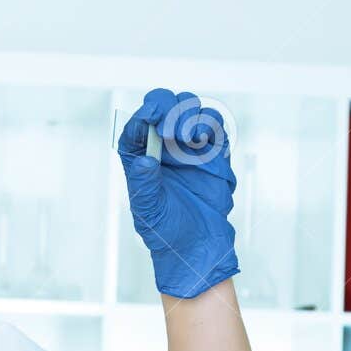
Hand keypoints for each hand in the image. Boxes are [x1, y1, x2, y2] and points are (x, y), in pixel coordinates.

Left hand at [117, 88, 238, 298]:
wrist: (198, 244)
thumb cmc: (166, 230)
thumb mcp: (148, 209)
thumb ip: (144, 183)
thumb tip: (144, 159)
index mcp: (139, 155)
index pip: (137, 123)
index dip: (144, 115)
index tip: (153, 118)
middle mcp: (162, 144)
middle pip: (163, 105)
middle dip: (169, 109)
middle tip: (174, 133)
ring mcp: (188, 145)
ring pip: (188, 107)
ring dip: (189, 114)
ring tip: (189, 138)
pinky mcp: (214, 150)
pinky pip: (214, 123)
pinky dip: (210, 123)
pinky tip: (203, 140)